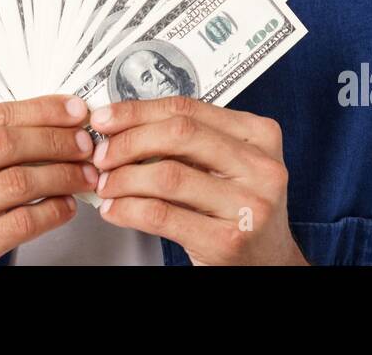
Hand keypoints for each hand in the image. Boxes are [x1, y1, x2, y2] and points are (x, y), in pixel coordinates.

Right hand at [0, 95, 99, 264]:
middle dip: (54, 140)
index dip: (39, 111)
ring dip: (61, 175)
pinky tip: (65, 206)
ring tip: (83, 175)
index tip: (71, 111)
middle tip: (83, 144)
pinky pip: (20, 223)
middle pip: (3, 145)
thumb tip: (51, 120)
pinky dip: (52, 211)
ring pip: (16, 182)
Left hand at [89, 96, 308, 264]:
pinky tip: (116, 209)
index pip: (188, 109)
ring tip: (106, 185)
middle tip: (102, 155)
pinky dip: (128, 210)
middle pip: (178, 134)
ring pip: (167, 175)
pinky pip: (162, 215)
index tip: (107, 118)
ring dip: (123, 178)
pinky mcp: (228, 240)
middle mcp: (260, 167)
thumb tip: (123, 125)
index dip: (139, 111)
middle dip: (128, 142)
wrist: (269, 262)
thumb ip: (189, 142)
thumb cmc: (240, 209)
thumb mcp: (228, 166)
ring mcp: (247, 205)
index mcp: (260, 136)